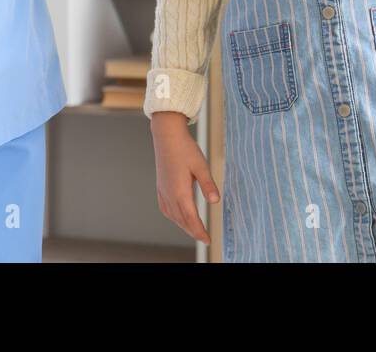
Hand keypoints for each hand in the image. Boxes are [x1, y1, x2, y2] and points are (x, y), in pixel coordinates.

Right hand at [151, 112, 219, 244]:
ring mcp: (163, 190)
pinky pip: (166, 208)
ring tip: (193, 230)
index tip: (207, 240)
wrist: (166, 135)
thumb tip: (215, 201)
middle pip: (181, 220)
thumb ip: (208, 184)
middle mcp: (169, 194)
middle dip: (193, 231)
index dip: (199, 231)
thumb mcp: (201, 165)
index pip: (191, 218)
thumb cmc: (184, 148)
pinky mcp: (160, 186)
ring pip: (173, 216)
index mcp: (180, 191)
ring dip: (183, 225)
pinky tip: (177, 216)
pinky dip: (173, 216)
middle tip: (204, 238)